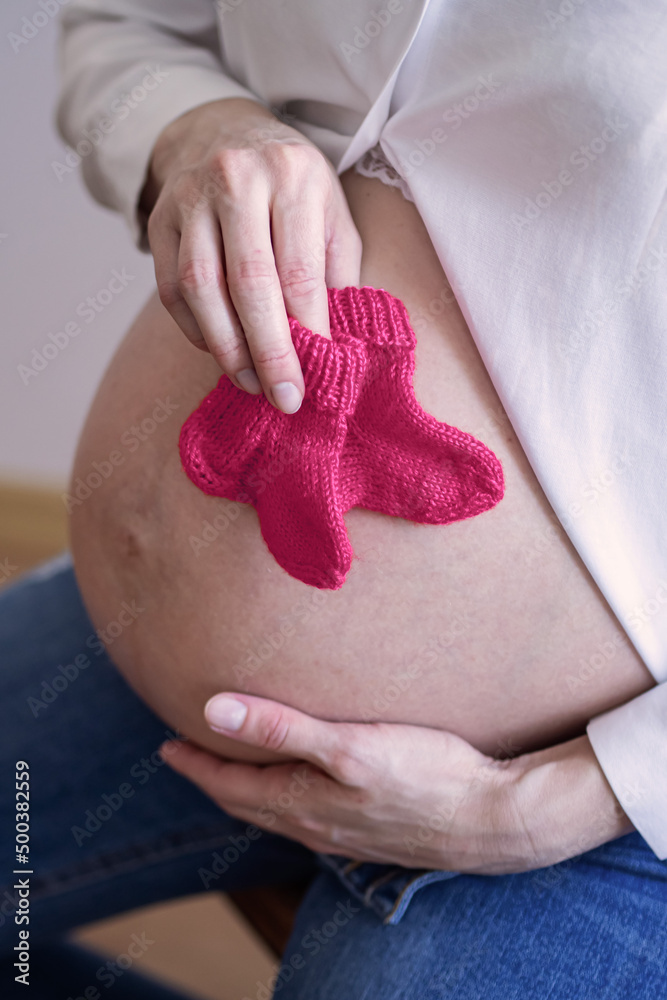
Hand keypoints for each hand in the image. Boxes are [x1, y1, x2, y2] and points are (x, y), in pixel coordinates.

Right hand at [142, 98, 362, 412]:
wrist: (224, 132)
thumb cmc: (290, 184)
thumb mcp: (330, 212)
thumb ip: (336, 272)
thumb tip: (335, 345)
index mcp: (292, 176)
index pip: (299, 271)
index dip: (306, 332)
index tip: (314, 378)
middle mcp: (238, 179)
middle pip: (249, 283)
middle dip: (268, 351)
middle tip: (281, 397)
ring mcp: (191, 197)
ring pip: (201, 288)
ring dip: (226, 347)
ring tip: (249, 382)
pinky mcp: (159, 218)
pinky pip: (171, 287)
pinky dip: (195, 329)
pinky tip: (219, 350)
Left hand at [160, 692, 537, 873]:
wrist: (493, 819)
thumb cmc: (425, 775)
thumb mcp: (349, 746)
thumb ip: (282, 727)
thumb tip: (216, 710)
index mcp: (303, 803)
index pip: (230, 787)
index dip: (196, 765)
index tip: (168, 745)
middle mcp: (317, 825)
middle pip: (248, 804)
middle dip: (215, 779)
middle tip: (193, 752)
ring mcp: (344, 835)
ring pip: (278, 814)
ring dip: (249, 791)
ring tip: (239, 766)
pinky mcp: (370, 832)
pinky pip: (309, 819)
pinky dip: (285, 799)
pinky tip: (304, 785)